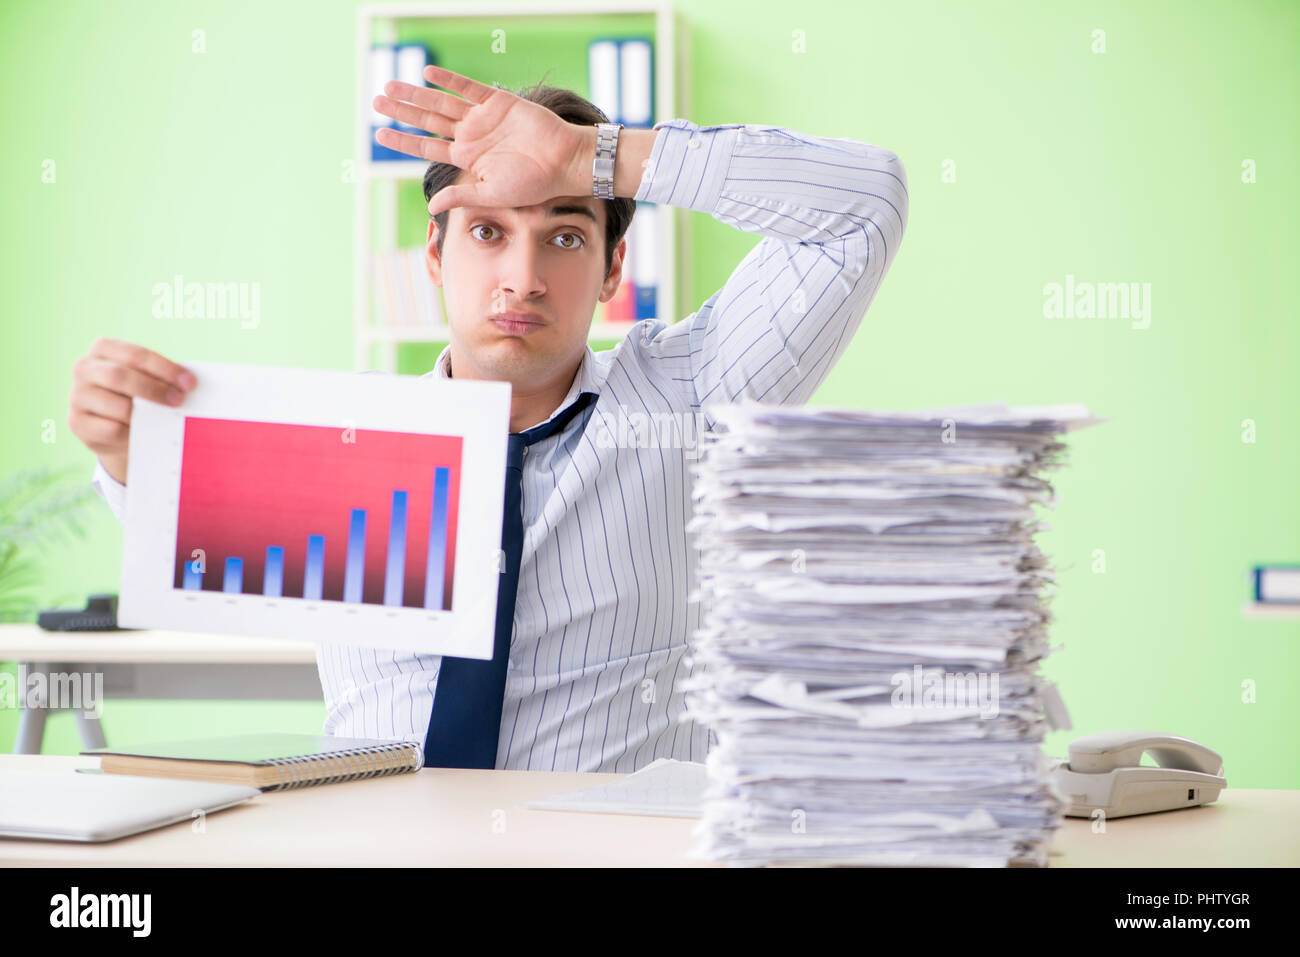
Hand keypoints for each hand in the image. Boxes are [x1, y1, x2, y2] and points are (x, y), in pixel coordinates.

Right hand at [68, 338, 196, 484]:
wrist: (115, 429)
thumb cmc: (136, 395)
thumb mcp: (145, 379)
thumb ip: (160, 377)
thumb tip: (189, 383)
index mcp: (103, 349)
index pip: (135, 355)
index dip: (164, 368)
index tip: (190, 383)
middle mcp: (84, 368)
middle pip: (120, 376)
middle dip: (155, 389)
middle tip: (179, 401)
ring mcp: (77, 396)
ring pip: (117, 406)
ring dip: (146, 415)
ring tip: (165, 419)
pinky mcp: (77, 423)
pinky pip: (111, 429)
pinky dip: (132, 432)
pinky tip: (143, 432)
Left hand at [373, 65, 591, 216]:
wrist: (565, 161)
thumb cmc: (534, 184)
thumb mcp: (492, 194)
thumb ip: (460, 195)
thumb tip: (430, 207)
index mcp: (468, 159)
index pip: (427, 148)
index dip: (404, 141)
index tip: (381, 134)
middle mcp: (471, 136)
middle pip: (428, 120)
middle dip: (402, 111)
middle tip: (376, 101)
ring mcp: (483, 118)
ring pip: (441, 102)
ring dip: (416, 94)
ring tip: (390, 86)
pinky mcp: (498, 101)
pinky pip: (468, 87)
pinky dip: (449, 80)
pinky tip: (427, 74)